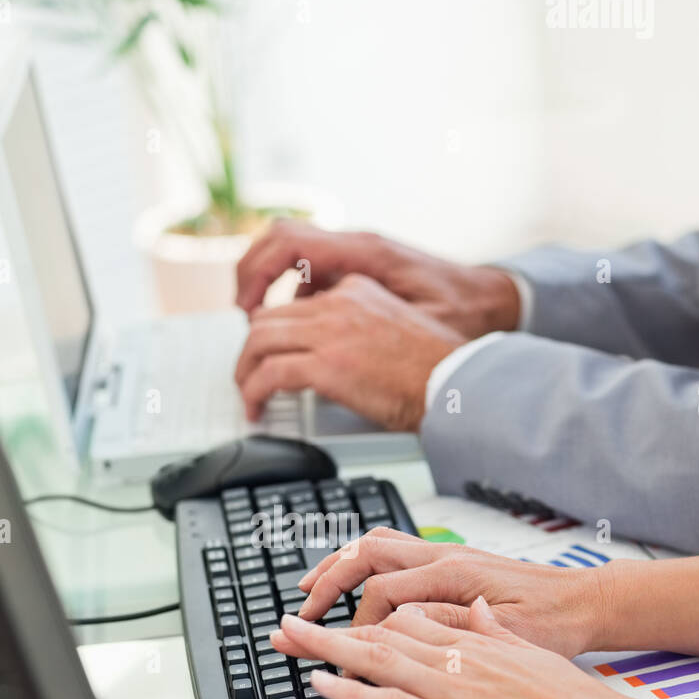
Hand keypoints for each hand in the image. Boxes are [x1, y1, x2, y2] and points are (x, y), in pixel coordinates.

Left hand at [234, 274, 464, 430]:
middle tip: (248, 376)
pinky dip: (254, 393)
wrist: (453, 383)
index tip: (270, 353)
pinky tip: (257, 408)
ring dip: (245, 371)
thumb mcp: (396, 330)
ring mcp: (330, 332)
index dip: (277, 332)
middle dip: (251, 351)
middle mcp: (338, 303)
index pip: (297, 304)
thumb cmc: (435, 369)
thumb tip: (338, 357)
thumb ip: (362, 330)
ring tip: (248, 394)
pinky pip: (269, 374)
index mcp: (356, 289)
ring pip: (260, 341)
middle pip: (269, 318)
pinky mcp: (326, 365)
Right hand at [236, 220, 520, 337]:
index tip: (247, 309)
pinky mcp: (357, 271)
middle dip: (251, 273)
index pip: (290, 242)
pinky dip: (292, 295)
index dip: (258, 272)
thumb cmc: (464, 312)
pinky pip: (310, 272)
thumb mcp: (421, 322)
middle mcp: (356, 247)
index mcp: (366, 253)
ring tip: (260, 325)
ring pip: (291, 253)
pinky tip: (296, 329)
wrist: (493, 300)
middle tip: (244, 314)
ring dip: (268, 283)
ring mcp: (355, 257)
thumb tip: (325, 329)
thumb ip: (372, 319)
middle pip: (279, 238)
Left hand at [269, 601, 612, 698]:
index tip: (340, 622)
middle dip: (328, 628)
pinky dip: (348, 691)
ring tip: (289, 640)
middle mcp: (453, 657)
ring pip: (373, 658)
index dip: (366, 619)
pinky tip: (319, 683)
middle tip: (289, 626)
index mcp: (472, 641)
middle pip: (377, 631)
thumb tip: (481, 614)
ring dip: (323, 647)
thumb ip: (497, 633)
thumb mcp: (531, 653)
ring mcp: (446, 688)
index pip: (407, 619)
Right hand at [297, 529, 607, 657]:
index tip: (344, 655)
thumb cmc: (554, 622)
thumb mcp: (507, 634)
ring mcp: (444, 555)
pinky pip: (392, 552)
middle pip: (364, 555)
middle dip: (325, 583)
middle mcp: (442, 557)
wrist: (585, 602)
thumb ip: (454, 624)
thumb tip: (403, 623)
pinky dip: (362, 565)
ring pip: (375, 546)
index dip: (357, 625)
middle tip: (299, 614)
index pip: (381, 593)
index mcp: (453, 574)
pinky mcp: (449, 563)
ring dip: (337, 566)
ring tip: (309, 589)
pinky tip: (354, 584)